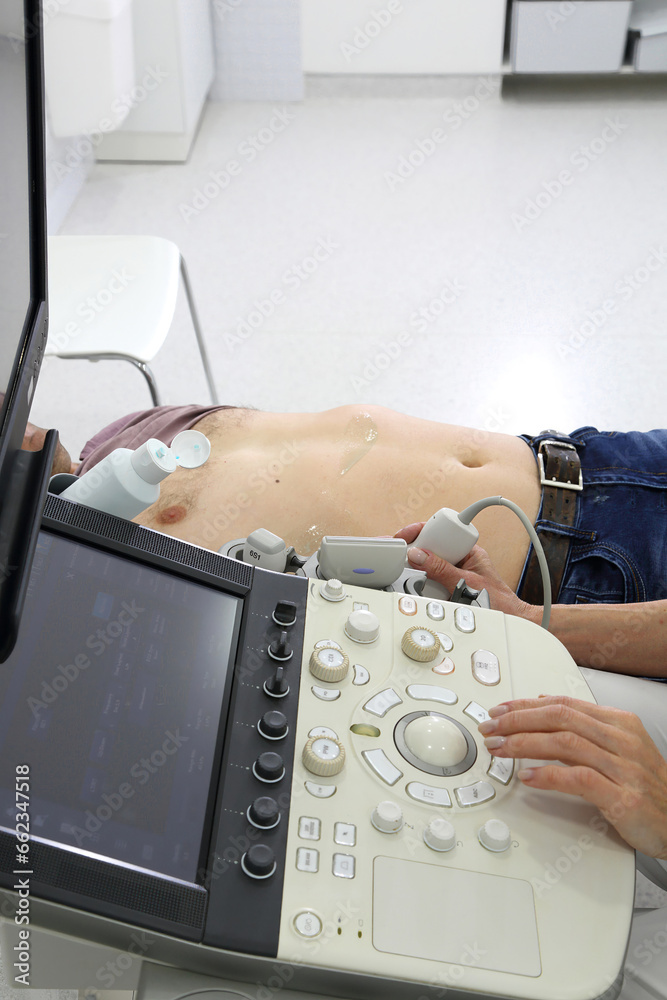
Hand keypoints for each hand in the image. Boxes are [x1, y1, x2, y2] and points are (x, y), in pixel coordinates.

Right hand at [394, 523, 535, 619]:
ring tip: (428, 585)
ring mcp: (454, 573)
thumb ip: (441, 570)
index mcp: (468, 550)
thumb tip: (418, 555)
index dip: (422, 532)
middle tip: (410, 563)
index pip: (441, 532)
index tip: (405, 537)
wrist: (509, 621)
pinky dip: (427, 587)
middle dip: (419, 557)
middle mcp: (460, 559)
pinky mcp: (449, 586)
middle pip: (431, 549)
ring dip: (424, 576)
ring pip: (429, 567)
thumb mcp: (466, 583)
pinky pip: (431, 582)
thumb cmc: (499, 601)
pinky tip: (431, 593)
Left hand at [479, 695, 666, 858]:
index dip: (525, 706)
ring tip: (500, 748)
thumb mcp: (618, 747)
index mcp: (619, 722)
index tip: (499, 711)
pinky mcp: (623, 797)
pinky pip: (580, 779)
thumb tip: (540, 704)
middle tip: (491, 728)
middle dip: (518, 720)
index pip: (563, 703)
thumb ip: (582, 728)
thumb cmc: (648, 786)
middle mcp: (621, 740)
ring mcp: (623, 768)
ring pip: (565, 743)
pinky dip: (550, 775)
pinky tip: (529, 777)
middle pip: (559, 717)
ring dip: (525, 744)